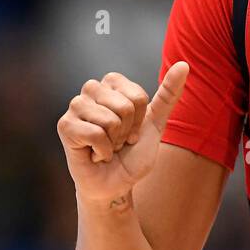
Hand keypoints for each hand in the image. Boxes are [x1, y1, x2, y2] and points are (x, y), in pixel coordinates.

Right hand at [57, 62, 189, 201]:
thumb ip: (168, 93)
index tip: (133, 131)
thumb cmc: (133, 153)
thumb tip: (184, 65)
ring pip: (110, 120)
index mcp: (112, 83)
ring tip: (106, 147)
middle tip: (118, 141)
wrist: (116, 184)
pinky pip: (95, 134)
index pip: (138, 97)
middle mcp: (91, 90)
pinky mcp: (65, 125)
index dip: (141, 120)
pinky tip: (94, 154)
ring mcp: (76, 106)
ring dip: (115, 142)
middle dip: (128, 131)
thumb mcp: (156, 123)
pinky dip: (102, 151)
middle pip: (126, 106)